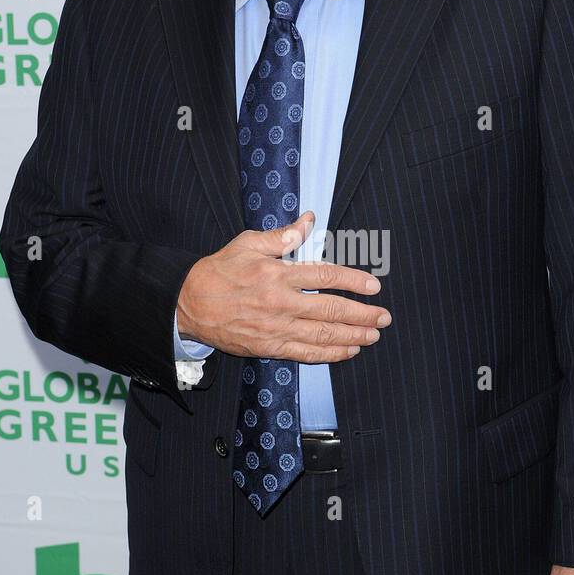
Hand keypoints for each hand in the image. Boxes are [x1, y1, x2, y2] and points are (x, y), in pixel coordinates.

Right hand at [176, 210, 391, 361]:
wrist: (189, 305)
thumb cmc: (219, 271)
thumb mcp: (247, 244)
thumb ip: (282, 236)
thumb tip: (309, 220)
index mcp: (278, 275)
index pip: (327, 277)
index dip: (354, 281)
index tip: (373, 286)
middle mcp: (281, 304)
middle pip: (331, 311)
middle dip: (362, 314)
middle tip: (384, 315)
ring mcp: (277, 329)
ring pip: (323, 335)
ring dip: (353, 336)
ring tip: (374, 335)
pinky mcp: (270, 347)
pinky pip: (306, 353)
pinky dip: (330, 354)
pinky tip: (348, 351)